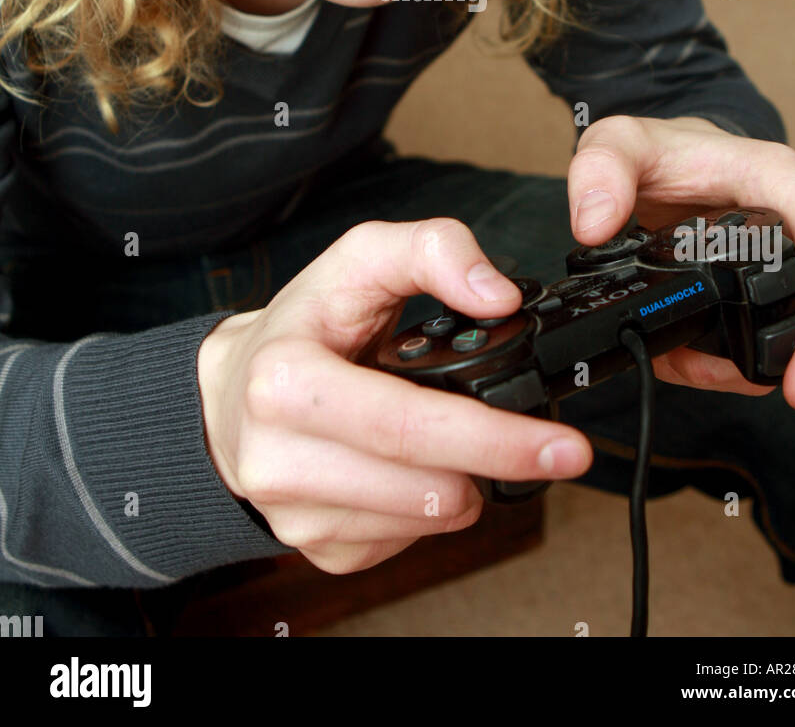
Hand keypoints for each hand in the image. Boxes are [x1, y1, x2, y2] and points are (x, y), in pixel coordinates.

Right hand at [197, 218, 592, 574]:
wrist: (229, 392)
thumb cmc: (302, 325)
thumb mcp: (359, 259)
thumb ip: (433, 249)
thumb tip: (498, 294)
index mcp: (287, 383)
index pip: (408, 427)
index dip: (496, 439)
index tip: (562, 445)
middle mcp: (280, 458)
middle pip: (429, 486)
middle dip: (500, 463)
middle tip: (554, 448)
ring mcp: (295, 513)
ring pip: (427, 520)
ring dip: (462, 481)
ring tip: (447, 435)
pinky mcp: (316, 546)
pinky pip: (407, 539)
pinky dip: (427, 505)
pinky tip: (409, 465)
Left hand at [567, 115, 794, 408]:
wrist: (661, 151)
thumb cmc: (656, 145)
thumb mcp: (617, 142)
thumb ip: (600, 171)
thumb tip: (594, 224)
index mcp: (782, 180)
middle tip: (744, 388)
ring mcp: (792, 248)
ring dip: (751, 362)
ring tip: (692, 368)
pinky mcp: (771, 275)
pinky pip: (770, 324)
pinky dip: (733, 354)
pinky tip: (692, 359)